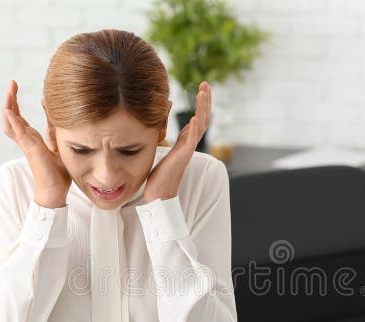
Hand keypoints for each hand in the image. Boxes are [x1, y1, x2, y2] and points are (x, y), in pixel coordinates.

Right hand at [2, 79, 70, 207]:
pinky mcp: (32, 151)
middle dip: (10, 99)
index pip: (19, 117)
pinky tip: (9, 112)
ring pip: (12, 124)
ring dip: (10, 107)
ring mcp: (28, 145)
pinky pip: (20, 135)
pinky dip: (14, 123)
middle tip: (11, 83)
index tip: (14, 86)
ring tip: (9, 93)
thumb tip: (54, 111)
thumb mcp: (58, 144)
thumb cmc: (57, 171)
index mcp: (31, 139)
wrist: (55, 192)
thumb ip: (54, 129)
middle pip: (12, 117)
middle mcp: (27, 140)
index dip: (15, 102)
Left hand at [143, 81, 211, 202]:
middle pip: (204, 118)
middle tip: (205, 84)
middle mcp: (189, 144)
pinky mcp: (182, 158)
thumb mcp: (161, 146)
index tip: (202, 86)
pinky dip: (194, 130)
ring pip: (200, 126)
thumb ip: (164, 132)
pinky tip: (195, 118)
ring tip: (202, 94)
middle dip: (205, 101)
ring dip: (202, 109)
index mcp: (186, 141)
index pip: (199, 117)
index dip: (202, 102)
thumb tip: (161, 118)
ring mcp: (187, 150)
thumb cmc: (160, 174)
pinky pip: (191, 142)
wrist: (159, 194)